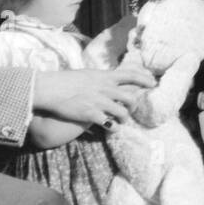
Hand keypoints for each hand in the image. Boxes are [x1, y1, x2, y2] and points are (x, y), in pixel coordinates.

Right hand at [32, 67, 154, 127]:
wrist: (50, 89)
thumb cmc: (66, 81)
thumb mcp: (87, 74)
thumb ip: (101, 78)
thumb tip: (109, 79)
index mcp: (104, 76)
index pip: (130, 75)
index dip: (144, 79)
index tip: (153, 83)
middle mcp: (104, 88)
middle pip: (131, 97)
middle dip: (134, 106)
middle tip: (131, 110)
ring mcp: (99, 102)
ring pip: (123, 112)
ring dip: (124, 119)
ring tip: (120, 122)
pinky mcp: (91, 114)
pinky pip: (110, 124)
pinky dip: (113, 128)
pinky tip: (111, 129)